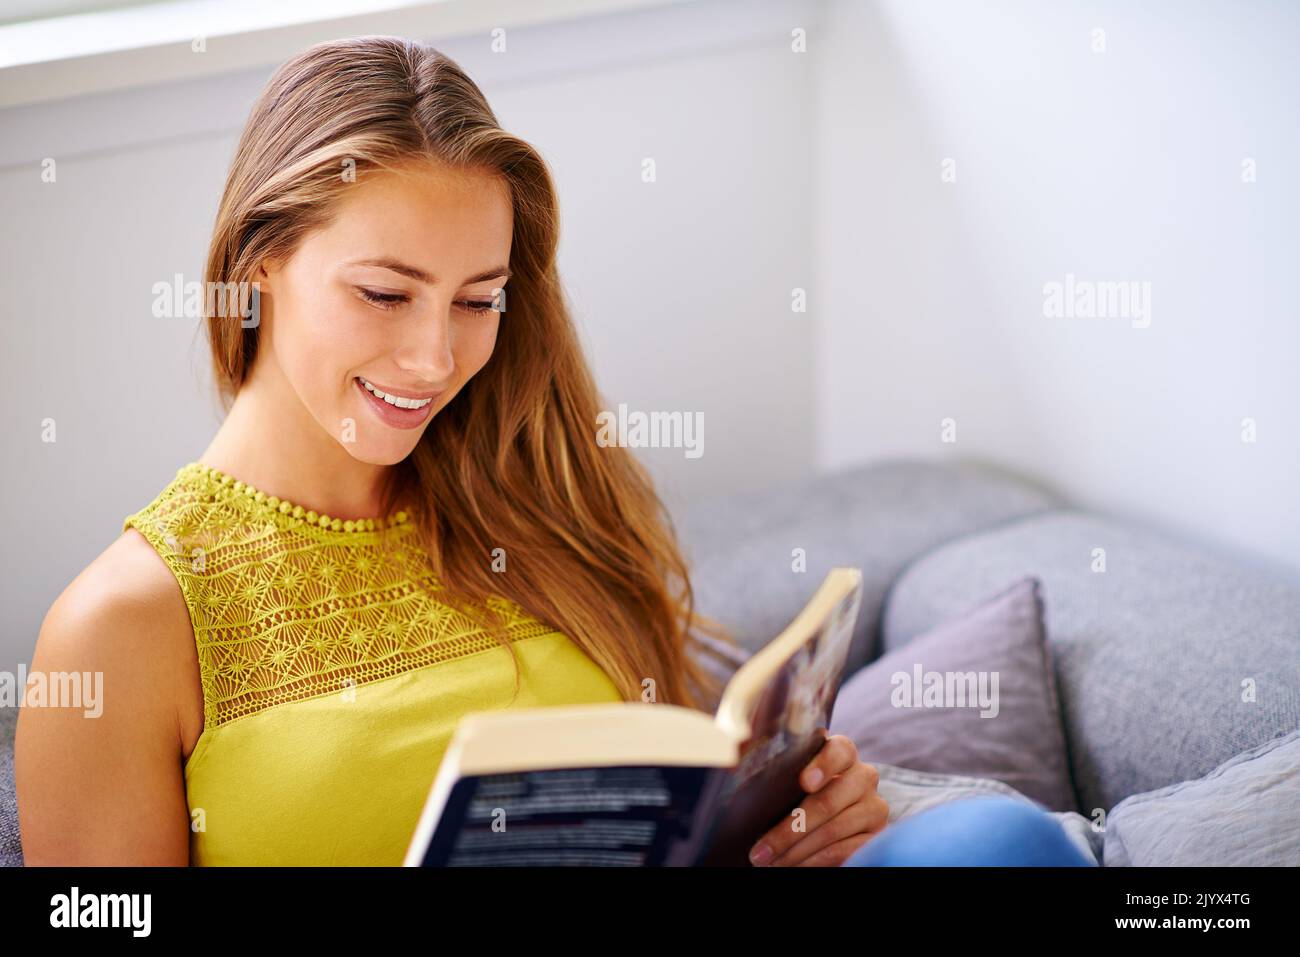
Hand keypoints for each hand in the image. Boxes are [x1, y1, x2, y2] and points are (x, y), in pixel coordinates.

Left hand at [748, 732, 887, 865]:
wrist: (838, 811)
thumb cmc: (806, 789)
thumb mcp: (799, 777)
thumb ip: (786, 776)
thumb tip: (750, 792)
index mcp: (844, 753)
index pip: (839, 751)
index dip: (822, 765)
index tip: (804, 782)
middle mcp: (863, 776)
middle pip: (827, 801)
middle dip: (789, 829)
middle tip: (760, 850)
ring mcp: (874, 806)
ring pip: (832, 831)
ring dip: (795, 851)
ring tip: (769, 862)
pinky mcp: (876, 834)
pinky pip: (843, 851)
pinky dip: (814, 861)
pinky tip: (794, 866)